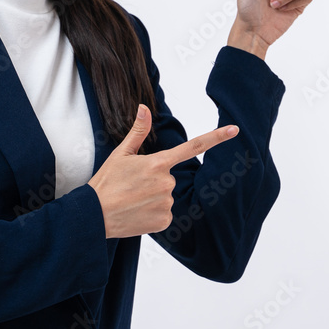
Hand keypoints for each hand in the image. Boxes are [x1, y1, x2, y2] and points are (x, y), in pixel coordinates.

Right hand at [88, 104, 238, 238]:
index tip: (234, 130)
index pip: (193, 146)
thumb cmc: (106, 183)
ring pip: (166, 196)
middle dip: (154, 180)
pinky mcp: (165, 221)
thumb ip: (138, 131)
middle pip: (169, 178)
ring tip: (131, 200)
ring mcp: (167, 203)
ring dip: (153, 198)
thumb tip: (143, 107)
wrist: (94, 215)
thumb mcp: (120, 154)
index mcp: (158, 163)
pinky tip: (137, 213)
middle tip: (131, 186)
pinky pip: (165, 214)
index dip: (216, 137)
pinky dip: (153, 214)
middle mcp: (167, 182)